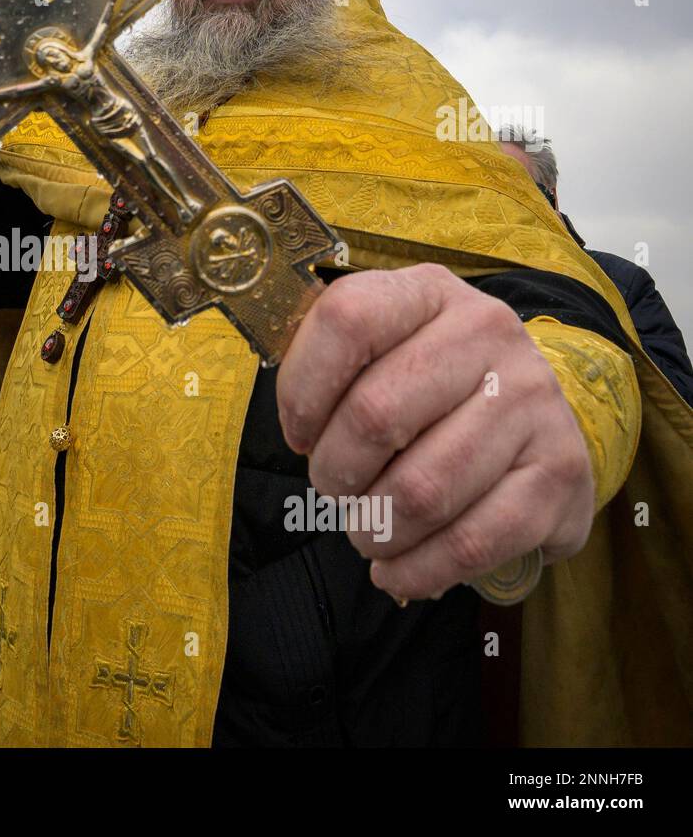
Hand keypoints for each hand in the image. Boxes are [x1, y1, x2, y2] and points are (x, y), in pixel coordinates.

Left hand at [275, 264, 593, 601]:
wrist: (530, 410)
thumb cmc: (424, 383)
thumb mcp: (377, 349)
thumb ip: (325, 367)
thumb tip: (299, 427)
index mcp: (428, 292)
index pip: (347, 321)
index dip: (303, 390)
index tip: (299, 433)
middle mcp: (489, 331)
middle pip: (375, 415)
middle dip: (335, 473)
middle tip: (336, 491)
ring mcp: (533, 399)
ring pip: (423, 490)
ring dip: (376, 529)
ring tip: (368, 532)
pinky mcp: (562, 470)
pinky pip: (474, 540)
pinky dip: (421, 569)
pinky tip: (399, 569)